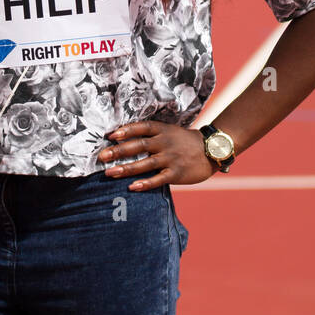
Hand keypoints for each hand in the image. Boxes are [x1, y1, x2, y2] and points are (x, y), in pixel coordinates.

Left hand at [97, 121, 216, 190]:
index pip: (142, 127)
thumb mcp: (170, 131)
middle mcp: (166, 142)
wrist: (212, 151)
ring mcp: (171, 158)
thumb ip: (152, 135)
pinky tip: (133, 187)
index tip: (111, 135)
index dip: (127, 130)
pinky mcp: (177, 173)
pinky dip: (145, 183)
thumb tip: (124, 140)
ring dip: (127, 168)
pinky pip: (159, 179)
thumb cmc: (185, 142)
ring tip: (110, 173)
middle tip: (102, 156)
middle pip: (139, 145)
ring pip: (146, 163)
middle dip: (119, 151)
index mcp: (163, 130)